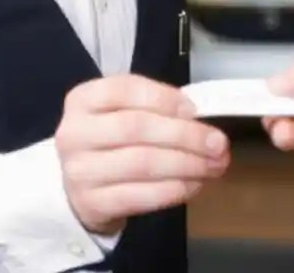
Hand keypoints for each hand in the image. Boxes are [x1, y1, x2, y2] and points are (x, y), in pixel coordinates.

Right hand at [55, 74, 230, 233]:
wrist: (79, 187)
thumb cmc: (109, 141)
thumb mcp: (120, 112)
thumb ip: (154, 107)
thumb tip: (198, 116)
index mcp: (82, 99)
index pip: (123, 89)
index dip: (163, 98)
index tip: (195, 109)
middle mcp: (75, 133)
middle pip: (136, 128)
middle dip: (185, 135)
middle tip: (218, 143)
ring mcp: (80, 171)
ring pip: (143, 163)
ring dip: (187, 164)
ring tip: (214, 165)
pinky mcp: (93, 203)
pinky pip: (143, 196)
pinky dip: (176, 189)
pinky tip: (195, 183)